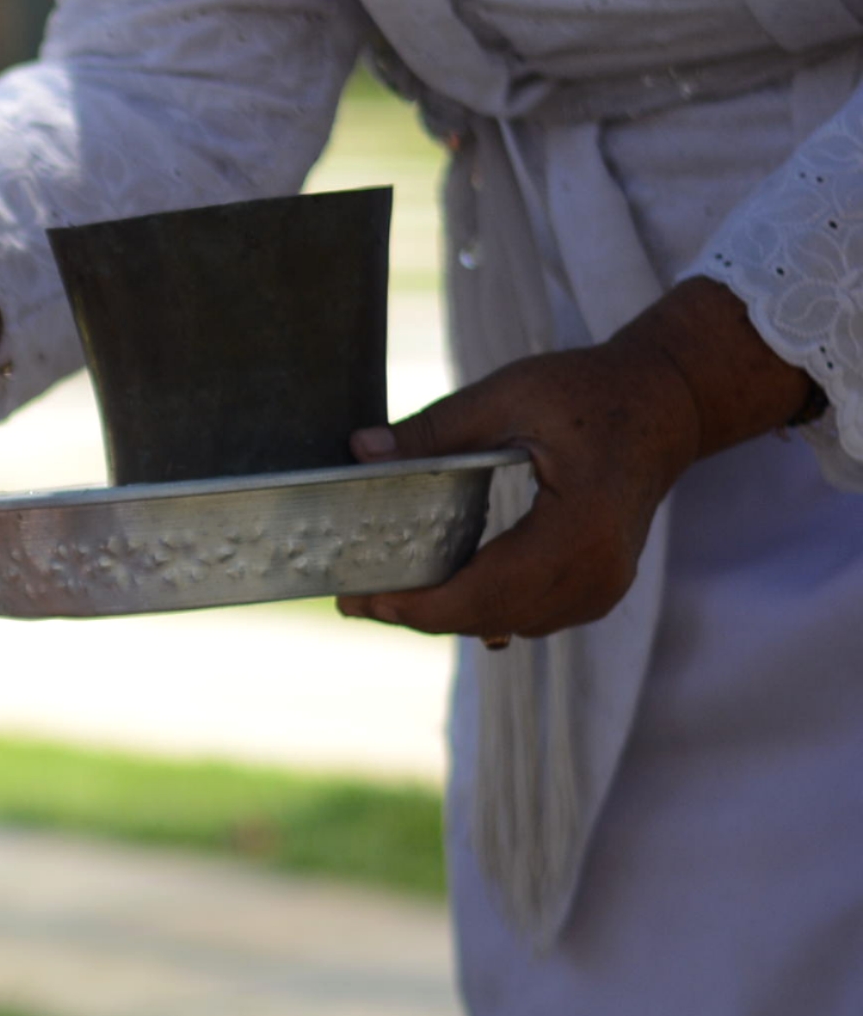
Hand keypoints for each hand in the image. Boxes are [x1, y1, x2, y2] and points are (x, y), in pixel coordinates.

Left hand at [338, 278, 815, 639]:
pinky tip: (434, 591)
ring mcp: (601, 589)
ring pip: (504, 623)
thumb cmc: (591, 392)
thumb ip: (434, 429)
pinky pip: (526, 615)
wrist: (666, 404)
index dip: (416, 603)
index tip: (359, 598)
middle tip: (350, 598)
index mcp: (580, 529)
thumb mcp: (509, 395)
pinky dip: (478, 607)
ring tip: (380, 594)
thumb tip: (360, 451)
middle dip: (415, 613)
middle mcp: (596, 573)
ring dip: (443, 614)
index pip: (484, 590)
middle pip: (487, 616)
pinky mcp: (597, 590)